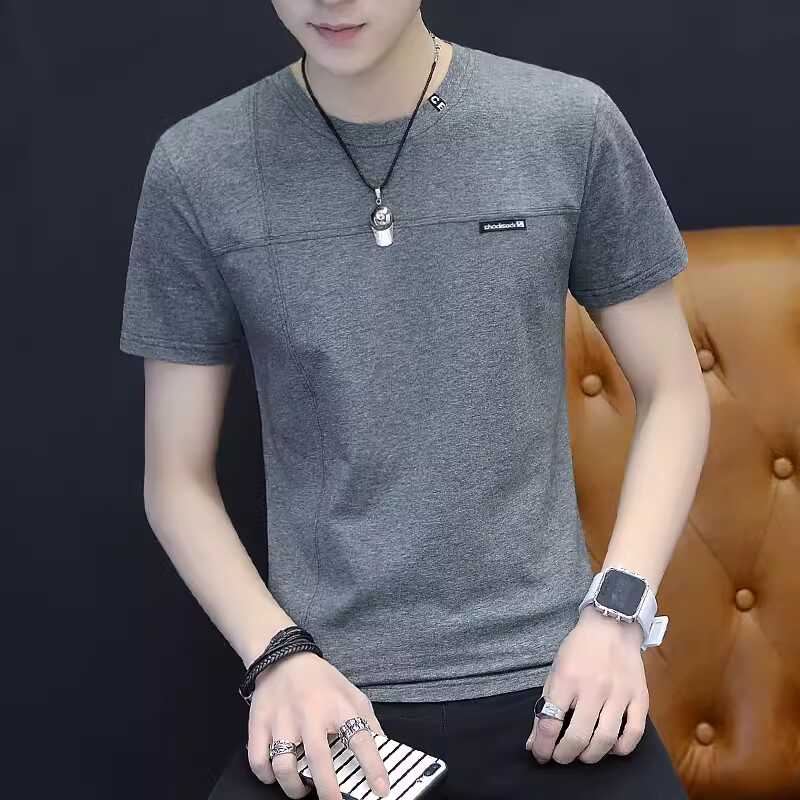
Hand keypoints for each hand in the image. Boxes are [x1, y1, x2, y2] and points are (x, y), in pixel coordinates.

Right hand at [245, 651, 391, 798]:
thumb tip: (384, 752)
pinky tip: (276, 775)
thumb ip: (368, 723)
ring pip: (284, 767)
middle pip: (319, 760)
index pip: (361, 738)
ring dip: (294, 788)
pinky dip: (266, 776)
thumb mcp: (352, 694)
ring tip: (303, 790)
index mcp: (339, 706)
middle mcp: (311, 714)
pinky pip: (259, 762)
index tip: (381, 788)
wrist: (284, 658)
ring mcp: (282, 720)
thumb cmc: (321, 681)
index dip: (373, 766)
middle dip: (329, 791)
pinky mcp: (259, 724)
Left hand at [525, 606, 649, 764]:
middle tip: (561, 757)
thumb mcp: (555, 670)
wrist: (611, 625)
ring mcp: (619, 693)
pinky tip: (611, 748)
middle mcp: (593, 688)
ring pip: (605, 739)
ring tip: (582, 754)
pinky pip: (634, 732)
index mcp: (567, 679)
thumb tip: (535, 741)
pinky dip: (622, 748)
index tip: (541, 755)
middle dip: (565, 755)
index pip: (550, 722)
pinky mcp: (639, 697)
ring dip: (591, 756)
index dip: (543, 746)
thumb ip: (545, 705)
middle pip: (578, 736)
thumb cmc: (579, 648)